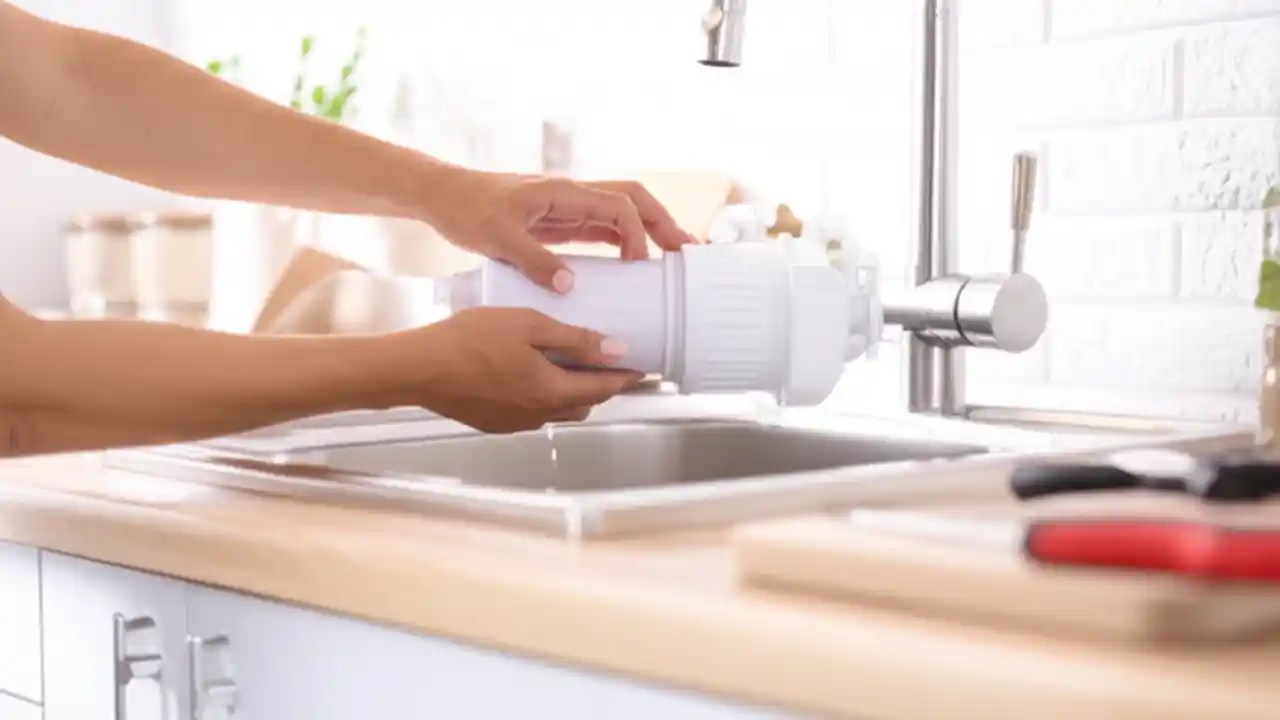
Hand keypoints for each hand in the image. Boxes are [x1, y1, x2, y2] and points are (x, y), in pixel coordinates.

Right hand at [406, 307, 642, 432]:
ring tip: (573, 366)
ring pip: (558, 410)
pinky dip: (544, 396)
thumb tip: (615, 348)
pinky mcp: (495, 423)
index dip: (626, 377)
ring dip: (572, 392)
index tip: (642, 367)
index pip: (603, 387)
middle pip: (584, 403)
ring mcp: (516, 423)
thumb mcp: (528, 325)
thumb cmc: (469, 340)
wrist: (418, 368)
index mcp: (552, 390)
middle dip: (601, 386)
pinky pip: (533, 412)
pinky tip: (533, 375)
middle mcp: (539, 414)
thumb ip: (574, 338)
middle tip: (609, 364)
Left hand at [426, 171, 696, 291]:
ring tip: (672, 256)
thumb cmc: (467, 209)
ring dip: (649, 231)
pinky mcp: (559, 222)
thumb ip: (533, 261)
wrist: (444, 197)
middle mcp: (572, 195)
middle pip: (633, 200)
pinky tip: (634, 262)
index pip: (618, 206)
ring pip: (621, 213)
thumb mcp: (497, 238)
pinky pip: (601, 229)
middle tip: (685, 251)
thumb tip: (568, 285)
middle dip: (662, 223)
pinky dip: (624, 242)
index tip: (639, 266)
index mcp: (564, 192)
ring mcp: (568, 207)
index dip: (635, 235)